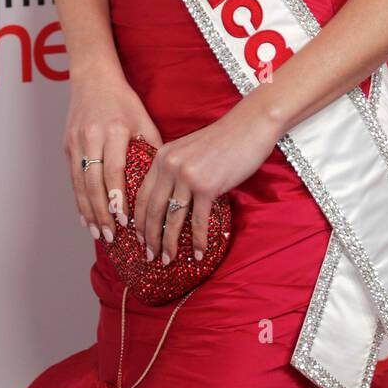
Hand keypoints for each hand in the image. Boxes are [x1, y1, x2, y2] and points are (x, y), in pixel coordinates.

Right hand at [63, 61, 162, 244]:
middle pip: (94, 183)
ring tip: (98, 234)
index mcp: (113, 130)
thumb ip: (151, 148)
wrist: (92, 79)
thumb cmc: (124, 101)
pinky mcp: (67, 146)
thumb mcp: (144, 119)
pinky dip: (79, 200)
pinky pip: (73, 178)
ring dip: (88, 212)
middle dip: (102, 213)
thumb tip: (165, 180)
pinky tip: (86, 217)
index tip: (125, 221)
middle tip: (111, 237)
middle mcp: (91, 137)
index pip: (114, 171)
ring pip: (80, 184)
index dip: (117, 198)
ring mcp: (75, 142)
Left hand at [133, 98, 280, 264]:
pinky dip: (198, 240)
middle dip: (150, 237)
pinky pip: (199, 221)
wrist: (249, 126)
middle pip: (153, 210)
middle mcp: (170, 166)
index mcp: (162, 156)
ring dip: (169, 244)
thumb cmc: (222, 140)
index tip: (138, 238)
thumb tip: (168, 201)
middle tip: (150, 257)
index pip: (141, 194)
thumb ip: (173, 169)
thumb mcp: (187, 150)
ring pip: (173, 219)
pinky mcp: (208, 186)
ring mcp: (188, 176)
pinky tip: (199, 254)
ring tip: (168, 260)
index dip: (138, 220)